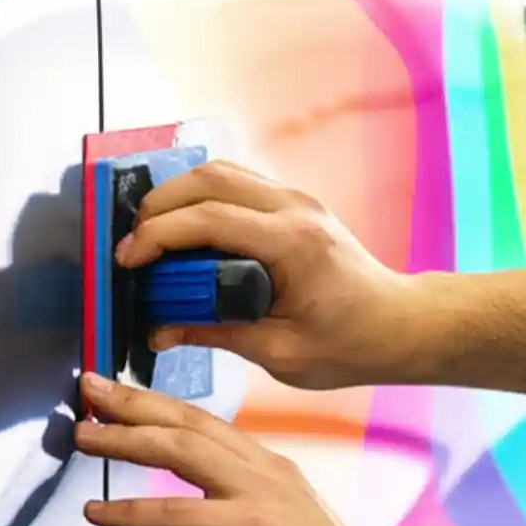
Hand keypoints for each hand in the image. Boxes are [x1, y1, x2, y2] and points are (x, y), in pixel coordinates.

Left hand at [75, 373, 406, 525]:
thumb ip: (248, 512)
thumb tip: (202, 520)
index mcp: (274, 469)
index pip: (206, 423)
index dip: (160, 405)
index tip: (123, 397)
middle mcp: (266, 471)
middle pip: (186, 421)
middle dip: (132, 401)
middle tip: (91, 387)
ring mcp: (257, 497)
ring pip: (177, 449)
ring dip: (122, 438)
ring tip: (84, 433)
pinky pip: (173, 513)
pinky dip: (127, 511)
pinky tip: (97, 512)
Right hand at [115, 160, 416, 389]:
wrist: (397, 325)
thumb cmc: (350, 343)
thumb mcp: (278, 353)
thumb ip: (213, 333)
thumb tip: (158, 329)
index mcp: (293, 244)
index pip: (209, 220)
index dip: (158, 236)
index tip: (128, 261)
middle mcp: (294, 209)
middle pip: (208, 179)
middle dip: (158, 207)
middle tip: (131, 248)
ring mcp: (295, 200)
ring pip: (219, 172)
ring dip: (176, 196)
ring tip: (150, 237)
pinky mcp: (293, 204)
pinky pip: (235, 183)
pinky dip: (200, 198)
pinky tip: (183, 230)